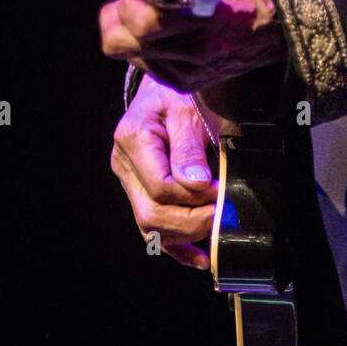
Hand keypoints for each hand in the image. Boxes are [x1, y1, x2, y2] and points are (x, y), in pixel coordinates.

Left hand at [100, 0, 285, 90]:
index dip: (130, 2)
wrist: (274, 27)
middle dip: (117, 19)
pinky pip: (147, 67)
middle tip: (136, 2)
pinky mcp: (186, 83)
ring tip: (155, 16)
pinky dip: (146, 48)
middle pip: (119, 44)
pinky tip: (166, 33)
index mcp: (197, 18)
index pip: (141, 21)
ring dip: (131, 33)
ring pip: (128, 55)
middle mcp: (189, 52)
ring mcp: (186, 72)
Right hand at [111, 73, 216, 269]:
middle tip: (222, 212)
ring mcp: (129, 181)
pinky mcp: (140, 193)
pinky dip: (178, 247)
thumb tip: (196, 185)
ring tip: (216, 227)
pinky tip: (200, 258)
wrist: (165, 87)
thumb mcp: (187, 110)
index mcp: (132, 139)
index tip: (220, 190)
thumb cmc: (177, 93)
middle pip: (151, 213)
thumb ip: (188, 148)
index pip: (159, 186)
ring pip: (150, 226)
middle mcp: (124, 164)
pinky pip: (153, 229)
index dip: (192, 197)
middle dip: (191, 221)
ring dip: (186, 234)